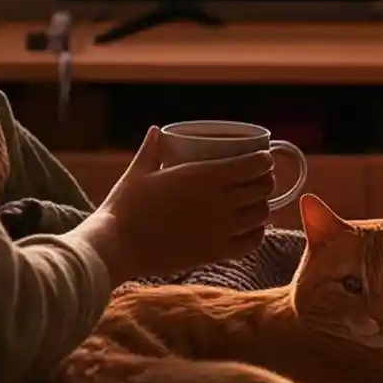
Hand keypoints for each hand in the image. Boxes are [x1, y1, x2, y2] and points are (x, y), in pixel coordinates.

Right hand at [72, 127, 275, 283]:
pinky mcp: (216, 252)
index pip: (255, 164)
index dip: (264, 160)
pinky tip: (250, 228)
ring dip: (262, 206)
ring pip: (262, 214)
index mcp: (206, 175)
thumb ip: (152, 150)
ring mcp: (221, 228)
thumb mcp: (139, 171)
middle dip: (265, 181)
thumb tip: (157, 130)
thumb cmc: (125, 206)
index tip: (261, 159)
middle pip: (264, 188)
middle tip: (257, 180)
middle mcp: (220, 200)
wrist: (117, 246)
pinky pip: (252, 242)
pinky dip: (256, 233)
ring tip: (253, 203)